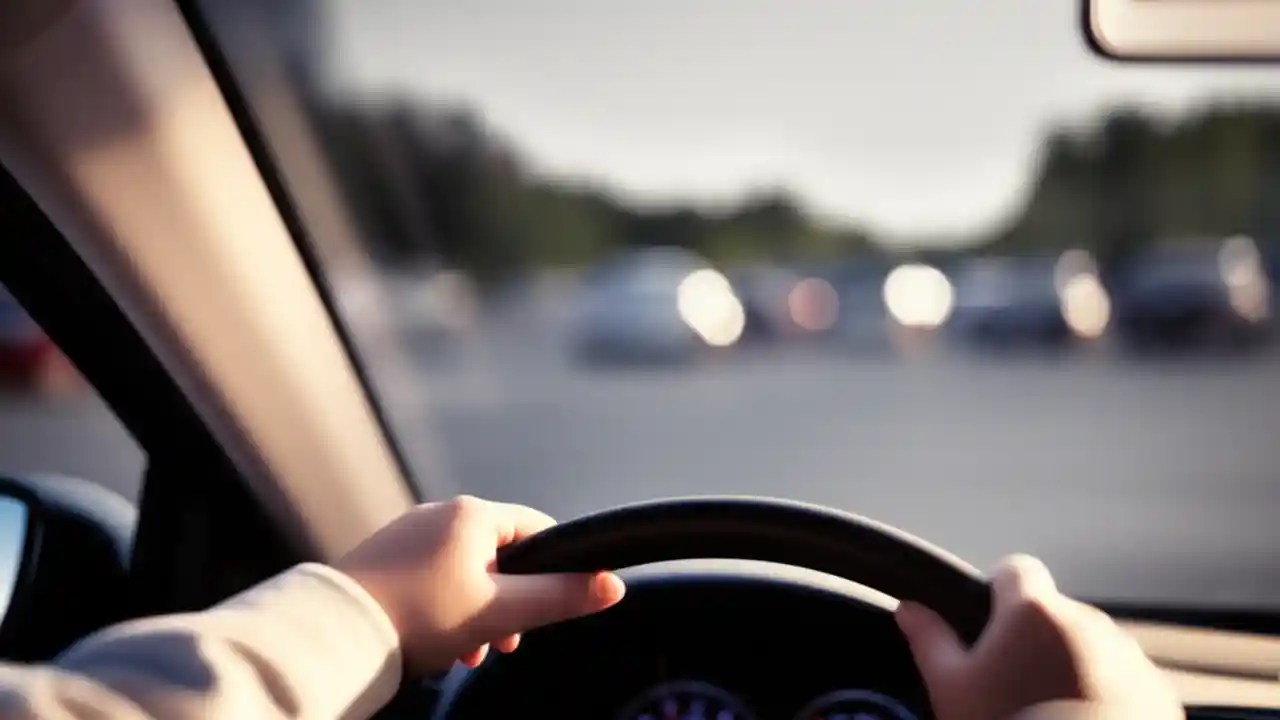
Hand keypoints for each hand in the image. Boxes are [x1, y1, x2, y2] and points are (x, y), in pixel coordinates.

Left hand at [337, 495, 624, 674]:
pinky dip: (445, 607)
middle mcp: (440, 513)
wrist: (337, 630)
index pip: (537, 527)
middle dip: (510, 601)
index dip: (556, 565)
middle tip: (507, 642)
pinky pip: (432, 576)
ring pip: (465, 570)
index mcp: (473, 514)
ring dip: (478, 611)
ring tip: (469, 651)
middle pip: (500, 554)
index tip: (555, 602)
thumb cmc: (420, 616)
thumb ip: (560, 598)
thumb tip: (613, 585)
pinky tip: (437, 642)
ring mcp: (408, 532)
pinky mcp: (385, 556)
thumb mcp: (501, 612)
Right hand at [895, 554, 1180, 719]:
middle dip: (1035, 638)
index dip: (997, 592)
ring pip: (1090, 646)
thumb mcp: (952, 688)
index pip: (1015, 569)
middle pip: (1053, 612)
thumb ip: (930, 640)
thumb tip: (908, 608)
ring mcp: (1128, 654)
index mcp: (1033, 609)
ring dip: (1072, 664)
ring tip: (1051, 708)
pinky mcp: (1158, 690)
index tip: (988, 626)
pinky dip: (1107, 693)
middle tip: (1013, 683)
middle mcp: (1087, 619)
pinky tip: (1084, 719)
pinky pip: (1125, 679)